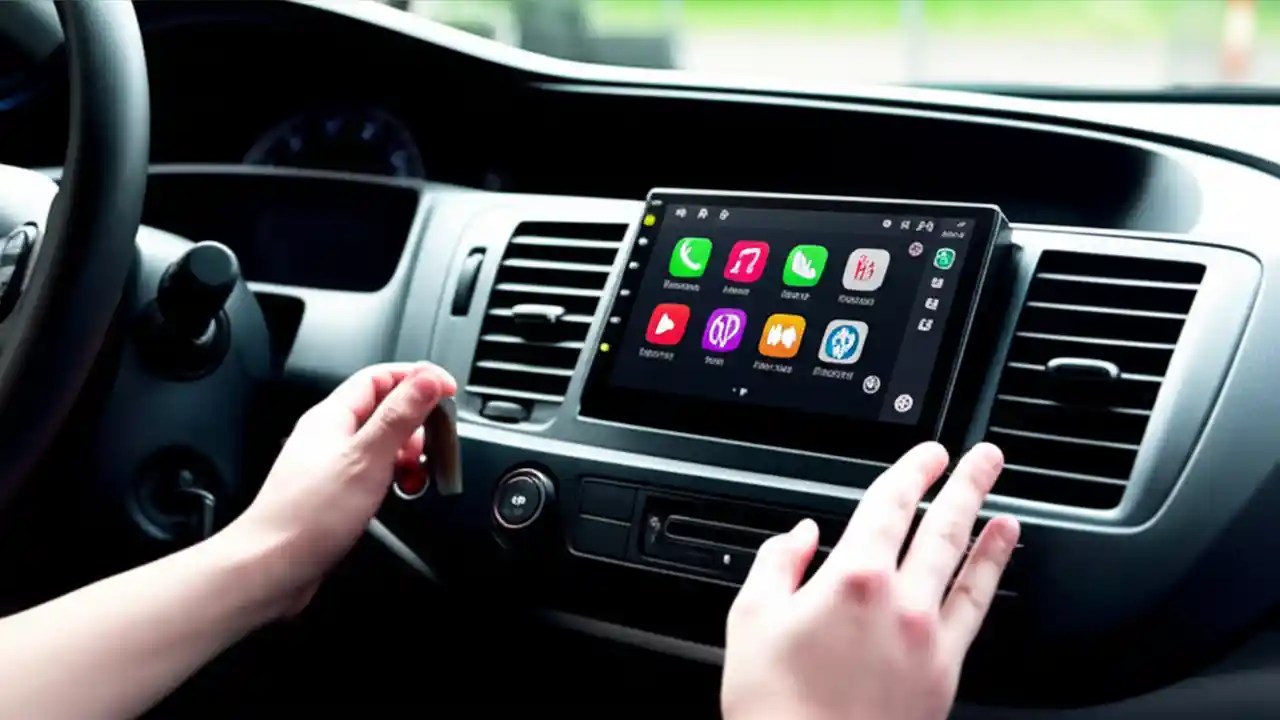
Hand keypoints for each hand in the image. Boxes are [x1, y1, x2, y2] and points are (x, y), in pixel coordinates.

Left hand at [217, 361, 455, 616]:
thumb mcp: (367, 458)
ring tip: (417, 474)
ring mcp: (334, 464)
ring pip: (384, 443)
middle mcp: (331, 435)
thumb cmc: (309, 516)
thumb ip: (400, 416)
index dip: (416, 378)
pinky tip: (400, 493)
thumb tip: (428, 379)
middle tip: (434, 444)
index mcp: (333, 416)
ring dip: (408, 454)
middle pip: (386, 409)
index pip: (380, 376)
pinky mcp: (338, 491)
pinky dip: (396, 477)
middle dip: (417, 424)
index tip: (447, 391)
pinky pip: (376, 471)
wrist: (273, 567)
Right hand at [721, 442, 1019, 719]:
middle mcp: (900, 602)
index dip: (912, 471)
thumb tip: (800, 535)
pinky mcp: (945, 674)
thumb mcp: (750, 620)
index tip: (929, 453)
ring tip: (1000, 500)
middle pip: (942, 526)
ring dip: (986, 524)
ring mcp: (930, 639)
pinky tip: (997, 562)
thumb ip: (776, 564)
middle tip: (983, 457)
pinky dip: (992, 577)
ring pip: (967, 564)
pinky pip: (977, 610)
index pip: (890, 505)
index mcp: (852, 578)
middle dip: (965, 484)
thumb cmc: (774, 706)